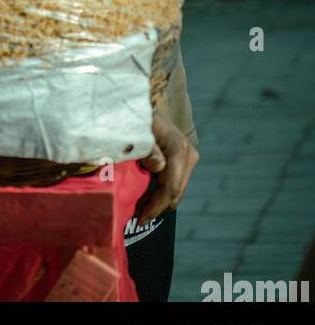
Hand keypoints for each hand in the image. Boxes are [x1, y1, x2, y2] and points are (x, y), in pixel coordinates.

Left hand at [137, 107, 198, 223]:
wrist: (142, 105)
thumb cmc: (136, 116)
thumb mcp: (137, 129)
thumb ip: (147, 147)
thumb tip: (158, 166)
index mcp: (179, 149)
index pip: (171, 188)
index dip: (156, 206)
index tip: (140, 219)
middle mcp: (188, 155)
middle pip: (176, 193)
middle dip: (157, 208)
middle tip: (137, 218)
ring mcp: (188, 158)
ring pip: (176, 191)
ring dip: (159, 202)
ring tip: (139, 210)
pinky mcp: (183, 161)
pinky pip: (173, 184)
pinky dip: (161, 193)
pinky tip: (146, 198)